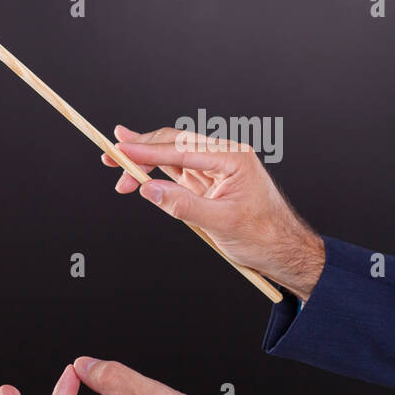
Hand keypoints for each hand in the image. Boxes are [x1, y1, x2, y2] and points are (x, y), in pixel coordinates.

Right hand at [101, 124, 325, 300]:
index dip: (148, 149)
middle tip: (110, 155)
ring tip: (119, 169)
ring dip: (147, 162)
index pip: (182, 148)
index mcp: (233, 157)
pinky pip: (179, 171)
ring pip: (174, 156)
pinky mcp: (211, 181)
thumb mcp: (220, 223)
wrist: (285, 251)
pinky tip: (140, 176)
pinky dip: (158, 174)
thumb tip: (148, 188)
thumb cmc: (263, 237)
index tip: (120, 148)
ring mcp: (217, 167)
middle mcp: (225, 155)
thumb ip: (183, 204)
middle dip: (141, 150)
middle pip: (175, 144)